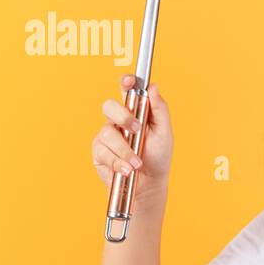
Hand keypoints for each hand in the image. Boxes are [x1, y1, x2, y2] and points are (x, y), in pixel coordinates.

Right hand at [90, 74, 173, 198]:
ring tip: (137, 163)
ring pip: (108, 133)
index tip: (129, 81)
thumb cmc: (158, 156)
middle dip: (122, 116)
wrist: (149, 183)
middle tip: (136, 129)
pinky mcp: (99, 152)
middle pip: (109, 106)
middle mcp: (118, 121)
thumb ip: (159, 110)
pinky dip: (118, 162)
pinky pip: (103, 152)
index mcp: (135, 111)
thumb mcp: (164, 133)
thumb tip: (153, 87)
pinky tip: (127, 169)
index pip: (127, 91)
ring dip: (125, 150)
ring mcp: (107, 136)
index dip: (125, 82)